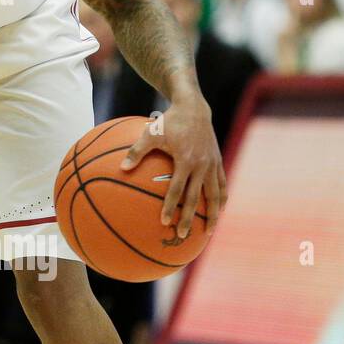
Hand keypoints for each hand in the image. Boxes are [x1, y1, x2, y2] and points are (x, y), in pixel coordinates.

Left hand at [121, 99, 225, 237]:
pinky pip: (222, 185)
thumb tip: (121, 168)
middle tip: (184, 235)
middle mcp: (202, 166)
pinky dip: (221, 199)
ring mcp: (212, 165)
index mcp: (186, 161)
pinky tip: (219, 210)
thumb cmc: (169, 122)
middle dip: (190, 218)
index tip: (164, 222)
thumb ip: (136, 152)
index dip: (170, 207)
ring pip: (215, 195)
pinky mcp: (218, 162)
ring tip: (210, 231)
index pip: (177, 190)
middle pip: (196, 198)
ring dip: (213, 214)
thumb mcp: (150, 134)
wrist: (194, 108)